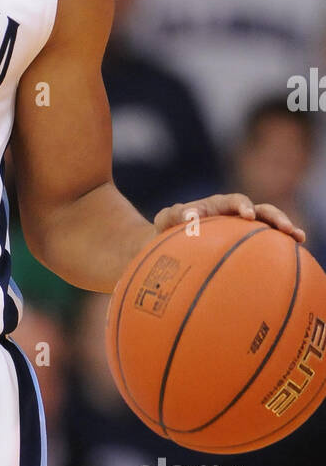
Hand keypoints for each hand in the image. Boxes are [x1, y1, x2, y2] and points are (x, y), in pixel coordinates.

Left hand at [153, 192, 304, 242]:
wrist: (167, 242)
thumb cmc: (166, 229)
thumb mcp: (166, 220)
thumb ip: (173, 214)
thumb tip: (188, 216)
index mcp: (218, 205)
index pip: (234, 200)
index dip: (243, 205)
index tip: (248, 215)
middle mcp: (234, 215)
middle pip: (262, 210)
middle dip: (275, 217)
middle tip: (287, 228)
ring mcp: (243, 230)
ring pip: (269, 227)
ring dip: (286, 230)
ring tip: (300, 239)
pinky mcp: (247, 245)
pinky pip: (264, 247)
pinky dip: (277, 252)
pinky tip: (290, 265)